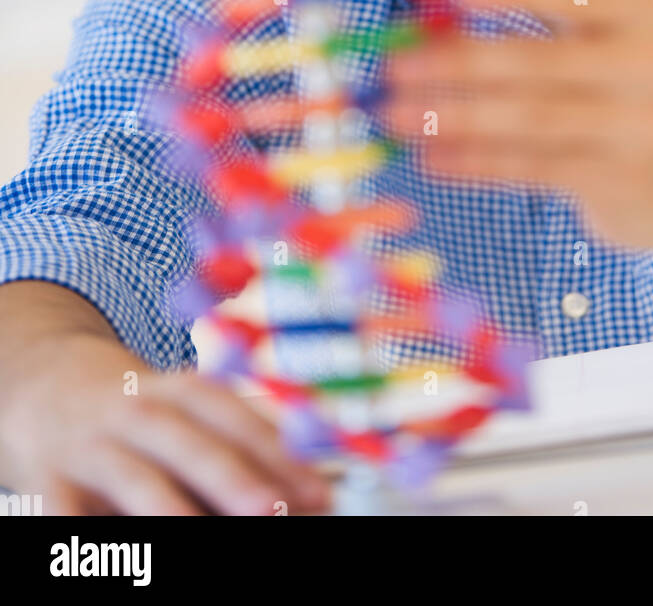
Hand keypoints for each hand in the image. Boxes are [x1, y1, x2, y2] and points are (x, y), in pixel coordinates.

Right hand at [0, 330, 330, 515]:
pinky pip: (65, 510)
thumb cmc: (140, 417)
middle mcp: (139, 410)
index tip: (317, 491)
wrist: (45, 386)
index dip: (277, 452)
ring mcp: (92, 445)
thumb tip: (310, 495)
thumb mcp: (186, 416)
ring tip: (201, 536)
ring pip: (134, 477)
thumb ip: (239, 453)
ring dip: (171, 509)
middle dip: (232, 477)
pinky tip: (111, 556)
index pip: (234, 416)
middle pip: (190, 441)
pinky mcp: (47, 479)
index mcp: (183, 391)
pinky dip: (83, 531)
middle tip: (271, 509)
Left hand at [384, 0, 652, 252]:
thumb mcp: (602, 43)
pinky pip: (531, 167)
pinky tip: (430, 155)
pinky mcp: (617, 180)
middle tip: (395, 65)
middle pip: (539, 59)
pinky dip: (475, 161)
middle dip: (459, 61)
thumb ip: (539, 19)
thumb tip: (436, 2)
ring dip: (453, 116)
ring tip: (395, 113)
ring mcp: (636, 126)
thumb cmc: (620, 93)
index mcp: (638, 13)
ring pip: (529, 118)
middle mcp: (646, 64)